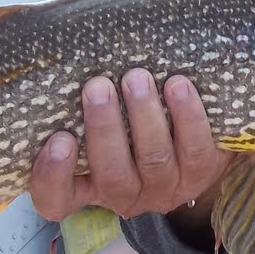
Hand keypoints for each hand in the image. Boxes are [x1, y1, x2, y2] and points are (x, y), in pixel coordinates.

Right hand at [29, 69, 228, 221]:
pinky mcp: (201, 173)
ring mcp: (164, 188)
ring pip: (154, 160)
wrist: (188, 134)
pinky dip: (187, 116)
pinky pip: (196, 150)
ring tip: (137, 77)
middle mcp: (123, 195)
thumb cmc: (125, 118)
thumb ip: (75, 102)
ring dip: (145, 117)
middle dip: (105, 128)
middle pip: (112, 175)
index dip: (53, 176)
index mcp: (85, 186)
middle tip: (97, 86)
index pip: (56, 199)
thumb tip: (57, 54)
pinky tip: (178, 86)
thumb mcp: (95, 116)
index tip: (59, 139)